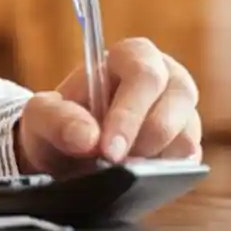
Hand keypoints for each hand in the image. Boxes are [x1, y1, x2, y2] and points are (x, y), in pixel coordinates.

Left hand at [15, 38, 200, 176]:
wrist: (66, 152)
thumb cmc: (58, 122)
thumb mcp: (41, 117)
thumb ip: (57, 119)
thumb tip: (89, 137)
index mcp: (131, 56)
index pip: (143, 73)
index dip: (129, 113)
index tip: (108, 151)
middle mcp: (166, 77)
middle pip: (178, 99)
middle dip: (145, 138)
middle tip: (116, 164)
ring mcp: (182, 111)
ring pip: (187, 134)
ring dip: (154, 158)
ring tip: (121, 168)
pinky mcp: (187, 143)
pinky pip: (189, 160)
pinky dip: (164, 172)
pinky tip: (137, 175)